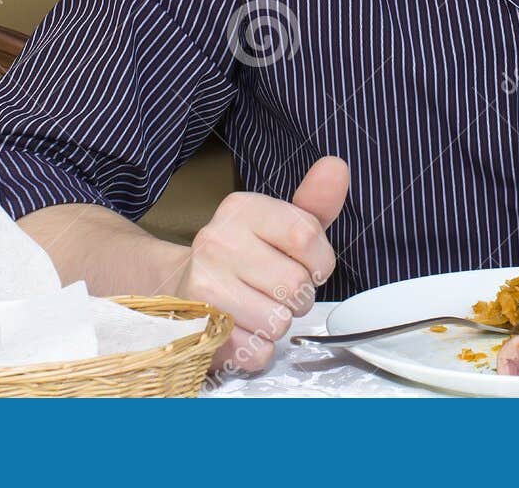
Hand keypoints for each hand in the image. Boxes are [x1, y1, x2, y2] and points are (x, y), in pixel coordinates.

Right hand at [178, 155, 348, 373]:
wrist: (182, 287)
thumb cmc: (246, 256)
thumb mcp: (281, 223)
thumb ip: (314, 203)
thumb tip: (336, 166)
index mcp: (240, 209)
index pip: (306, 234)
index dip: (320, 261)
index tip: (309, 264)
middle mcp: (216, 242)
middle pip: (297, 285)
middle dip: (298, 297)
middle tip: (274, 289)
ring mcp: (203, 286)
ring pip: (279, 322)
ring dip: (278, 323)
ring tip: (256, 307)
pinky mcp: (198, 328)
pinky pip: (257, 352)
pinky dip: (259, 349)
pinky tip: (242, 330)